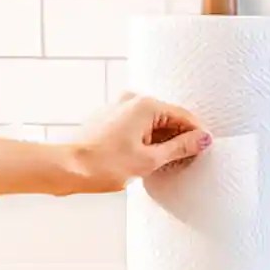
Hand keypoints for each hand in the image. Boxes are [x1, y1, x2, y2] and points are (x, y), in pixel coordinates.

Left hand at [67, 93, 210, 193]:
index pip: (183, 116)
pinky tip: (145, 158)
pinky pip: (136, 125)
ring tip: (165, 162)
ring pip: (152, 122)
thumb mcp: (149, 160)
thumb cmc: (103, 165)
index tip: (204, 148)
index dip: (196, 134)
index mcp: (145, 105)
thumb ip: (180, 147)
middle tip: (186, 158)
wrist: (65, 169)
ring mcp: (117, 107)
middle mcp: (131, 100)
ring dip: (161, 139)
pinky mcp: (108, 119)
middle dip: (179, 137)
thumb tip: (202, 140)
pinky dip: (145, 138)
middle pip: (168, 117)